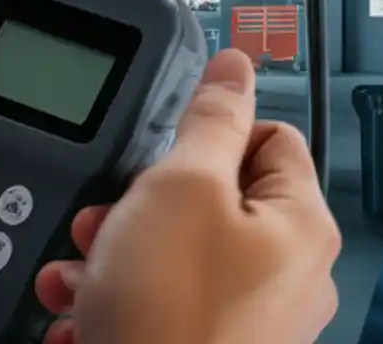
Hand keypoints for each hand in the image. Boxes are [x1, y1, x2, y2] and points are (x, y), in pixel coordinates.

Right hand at [35, 50, 340, 343]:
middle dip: (150, 200)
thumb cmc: (168, 319)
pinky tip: (80, 307)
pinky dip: (121, 298)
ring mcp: (252, 323)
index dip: (213, 134)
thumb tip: (235, 66)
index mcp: (303, 225)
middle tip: (111, 212)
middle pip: (219, 199)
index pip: (271, 138)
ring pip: (181, 255)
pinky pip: (166, 306)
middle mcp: (289, 275)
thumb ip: (210, 119)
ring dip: (122, 249)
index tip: (166, 149)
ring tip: (81, 263)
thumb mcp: (182, 187)